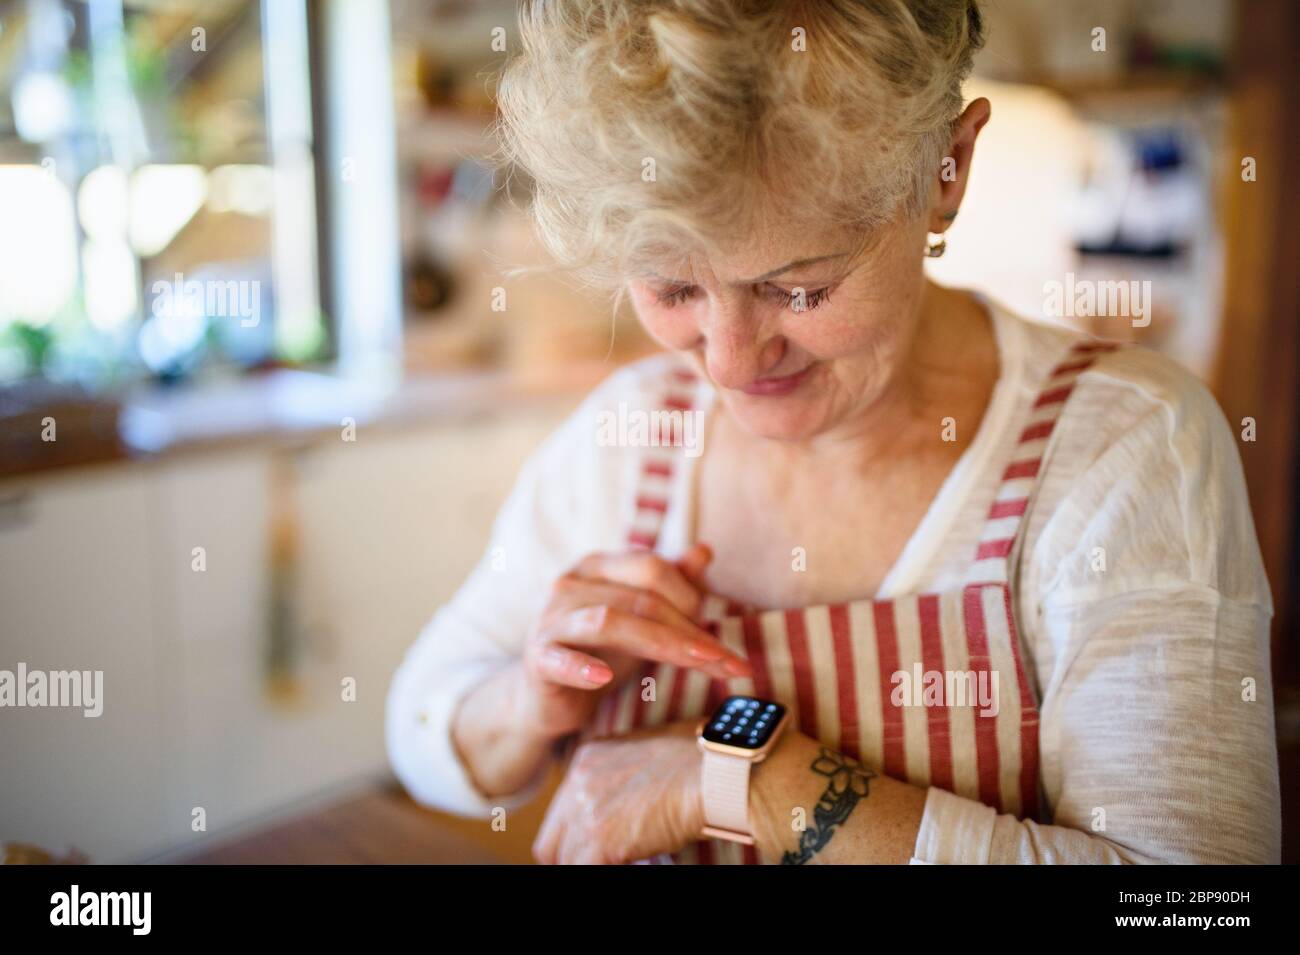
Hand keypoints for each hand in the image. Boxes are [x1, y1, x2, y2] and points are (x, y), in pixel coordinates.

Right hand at [519, 545, 749, 738]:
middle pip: (640, 597)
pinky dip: (582, 666)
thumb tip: (705, 551)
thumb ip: (672, 585)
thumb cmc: (600, 652)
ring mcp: (551, 620)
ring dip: (661, 644)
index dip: (692, 598)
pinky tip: (605, 677)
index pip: (653, 568)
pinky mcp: (538, 658)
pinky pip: (560, 657)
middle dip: (689, 629)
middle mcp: (572, 584)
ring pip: (609, 621)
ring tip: (696, 665)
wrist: (550, 698)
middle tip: (726, 662)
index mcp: (598, 567)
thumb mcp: (641, 619)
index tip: (719, 639)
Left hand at [533, 722, 703, 863]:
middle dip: (570, 856)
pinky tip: (626, 865)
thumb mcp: (642, 753)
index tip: (590, 847)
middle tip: (597, 861)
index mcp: (586, 758)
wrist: (712, 772)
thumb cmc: (697, 761)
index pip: (559, 813)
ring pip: (566, 861)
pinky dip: (602, 872)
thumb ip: (619, 776)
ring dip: (589, 865)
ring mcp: (585, 812)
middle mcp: (578, 782)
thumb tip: (621, 807)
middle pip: (551, 842)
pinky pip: (582, 871)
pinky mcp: (600, 842)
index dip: (573, 836)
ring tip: (620, 862)